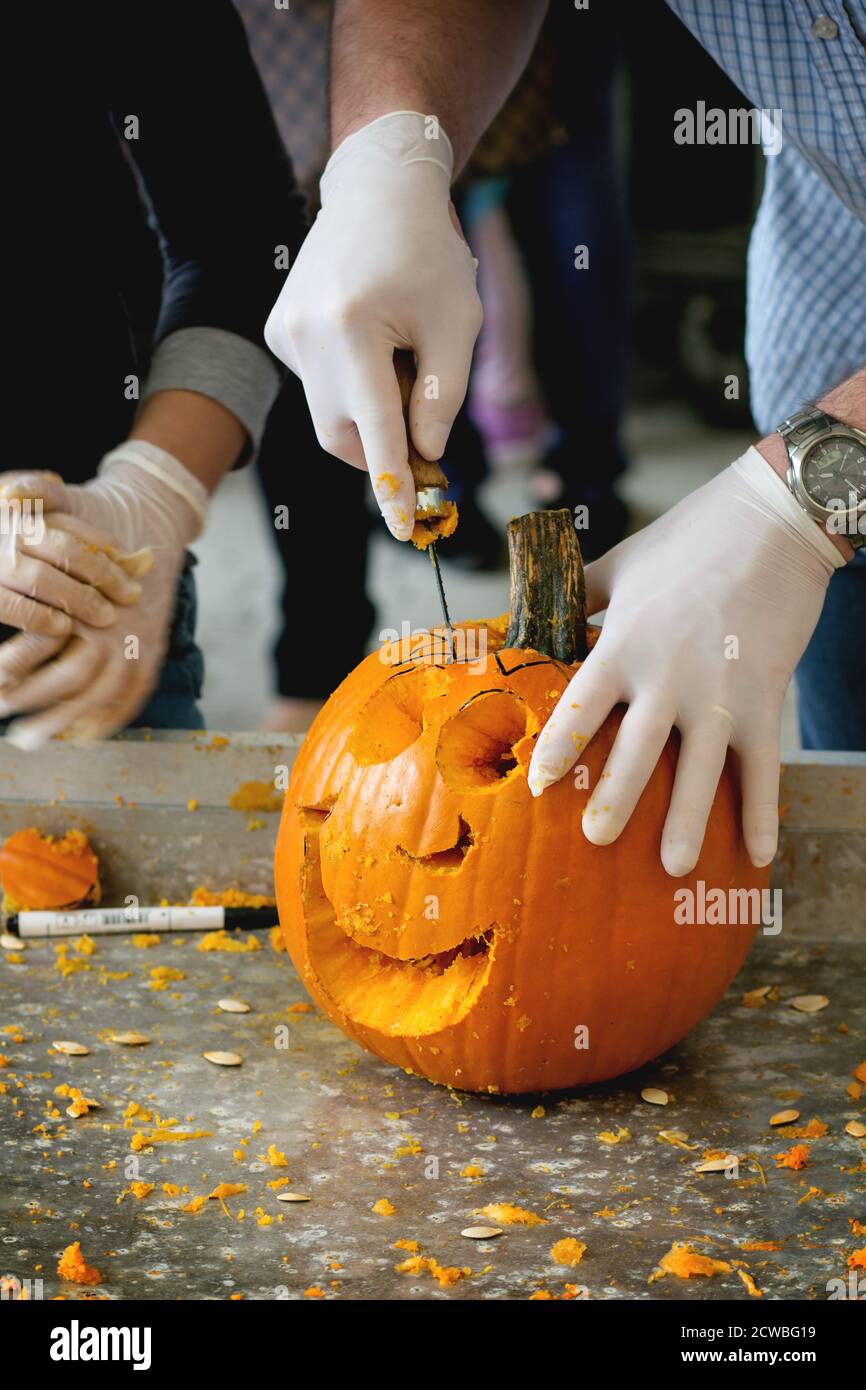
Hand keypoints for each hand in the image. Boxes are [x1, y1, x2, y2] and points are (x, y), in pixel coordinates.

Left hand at [0, 442, 206, 746]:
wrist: (153, 518)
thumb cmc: (98, 516)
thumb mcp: (65, 503)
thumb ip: (33, 497)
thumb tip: (6, 493)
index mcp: (90, 594)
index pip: (48, 638)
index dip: (16, 663)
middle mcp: (115, 625)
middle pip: (73, 677)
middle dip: (32, 700)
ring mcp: (137, 642)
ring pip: (100, 696)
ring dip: (60, 721)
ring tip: (27, 739)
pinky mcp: (150, 652)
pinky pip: (131, 698)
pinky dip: (105, 722)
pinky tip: (78, 737)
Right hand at [264, 111, 481, 539]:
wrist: (377, 189)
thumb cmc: (428, 254)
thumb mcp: (457, 325)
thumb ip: (443, 398)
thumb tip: (424, 455)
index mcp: (354, 332)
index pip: (377, 432)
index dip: (393, 488)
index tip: (404, 531)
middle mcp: (308, 337)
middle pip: (347, 436)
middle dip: (385, 447)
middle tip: (424, 425)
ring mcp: (285, 335)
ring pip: (330, 417)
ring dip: (369, 412)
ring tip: (398, 359)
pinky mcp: (279, 332)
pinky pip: (318, 386)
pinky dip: (349, 385)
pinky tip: (368, 335)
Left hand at [527, 447, 843, 875]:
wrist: (774, 522)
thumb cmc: (689, 538)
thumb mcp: (623, 562)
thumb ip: (580, 595)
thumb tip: (538, 614)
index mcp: (624, 643)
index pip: (581, 708)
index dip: (558, 750)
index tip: (537, 787)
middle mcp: (668, 677)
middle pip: (635, 752)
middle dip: (616, 800)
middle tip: (595, 841)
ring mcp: (720, 693)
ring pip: (701, 772)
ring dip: (689, 824)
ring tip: (674, 869)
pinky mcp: (766, 699)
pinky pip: (764, 767)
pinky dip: (763, 812)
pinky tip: (761, 856)